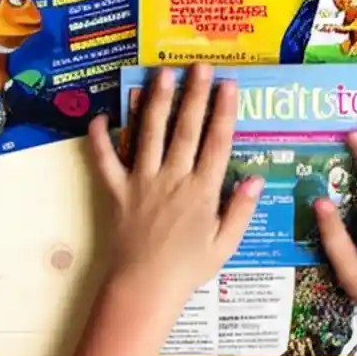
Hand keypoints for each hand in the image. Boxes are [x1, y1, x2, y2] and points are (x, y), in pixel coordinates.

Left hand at [87, 63, 262, 312]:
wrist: (144, 289)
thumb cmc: (188, 270)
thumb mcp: (226, 244)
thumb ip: (241, 209)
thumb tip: (256, 178)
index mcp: (202, 192)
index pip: (217, 143)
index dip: (224, 111)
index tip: (229, 85)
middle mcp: (173, 179)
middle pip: (185, 129)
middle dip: (194, 94)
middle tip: (199, 66)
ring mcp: (143, 183)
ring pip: (150, 134)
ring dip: (156, 102)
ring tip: (161, 74)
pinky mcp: (118, 192)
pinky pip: (106, 161)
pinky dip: (100, 139)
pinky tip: (101, 116)